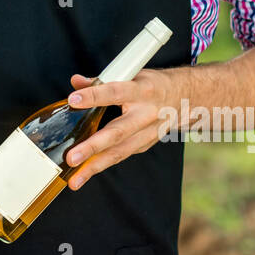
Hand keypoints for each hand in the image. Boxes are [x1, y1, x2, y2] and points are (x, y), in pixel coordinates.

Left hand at [63, 68, 176, 189]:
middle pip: (117, 132)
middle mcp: (146, 114)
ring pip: (119, 152)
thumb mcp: (131, 75)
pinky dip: (102, 165)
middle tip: (72, 157)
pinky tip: (84, 173)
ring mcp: (147, 133)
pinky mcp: (145, 145)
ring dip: (94, 166)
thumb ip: (101, 81)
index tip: (73, 100)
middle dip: (93, 146)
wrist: (183, 99)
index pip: (115, 92)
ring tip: (75, 180)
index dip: (94, 96)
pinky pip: (121, 156)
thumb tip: (76, 82)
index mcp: (141, 91)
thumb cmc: (149, 85)